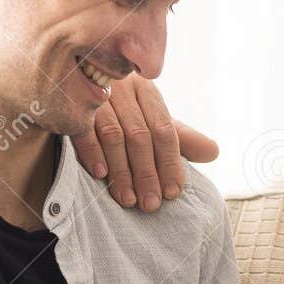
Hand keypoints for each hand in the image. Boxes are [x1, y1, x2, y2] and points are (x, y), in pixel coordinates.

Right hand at [72, 74, 218, 210]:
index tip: (172, 192)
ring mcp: (97, 94)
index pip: (165, 129)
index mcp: (146, 90)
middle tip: (151, 205)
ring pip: (114, 135)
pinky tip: (100, 175)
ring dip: (122, 171)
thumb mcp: (148, 118)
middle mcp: (123, 89)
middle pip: (140, 135)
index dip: (170, 162)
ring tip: (128, 199)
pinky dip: (93, 152)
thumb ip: (179, 137)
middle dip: (147, 173)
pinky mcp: (71, 102)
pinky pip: (83, 129)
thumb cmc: (118, 107)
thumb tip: (214, 152)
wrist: (69, 78)